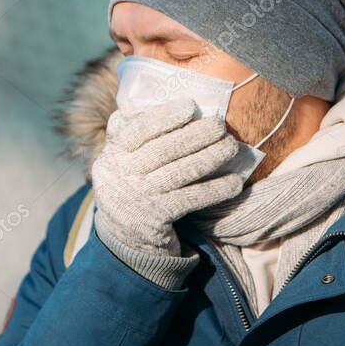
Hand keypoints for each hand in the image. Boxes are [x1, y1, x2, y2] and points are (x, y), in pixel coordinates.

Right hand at [92, 97, 241, 256]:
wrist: (125, 243)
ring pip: (179, 173)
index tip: (190, 105)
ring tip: (231, 146)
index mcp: (111, 158)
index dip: (164, 117)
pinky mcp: (155, 221)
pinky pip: (191, 199)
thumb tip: (146, 102)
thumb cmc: (131, 189)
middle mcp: (119, 178)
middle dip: (195, 135)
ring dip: (210, 157)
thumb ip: (127, 134)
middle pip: (162, 151)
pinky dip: (214, 189)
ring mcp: (137, 200)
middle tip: (220, 125)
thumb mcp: (120, 163)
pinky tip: (234, 182)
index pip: (136, 131)